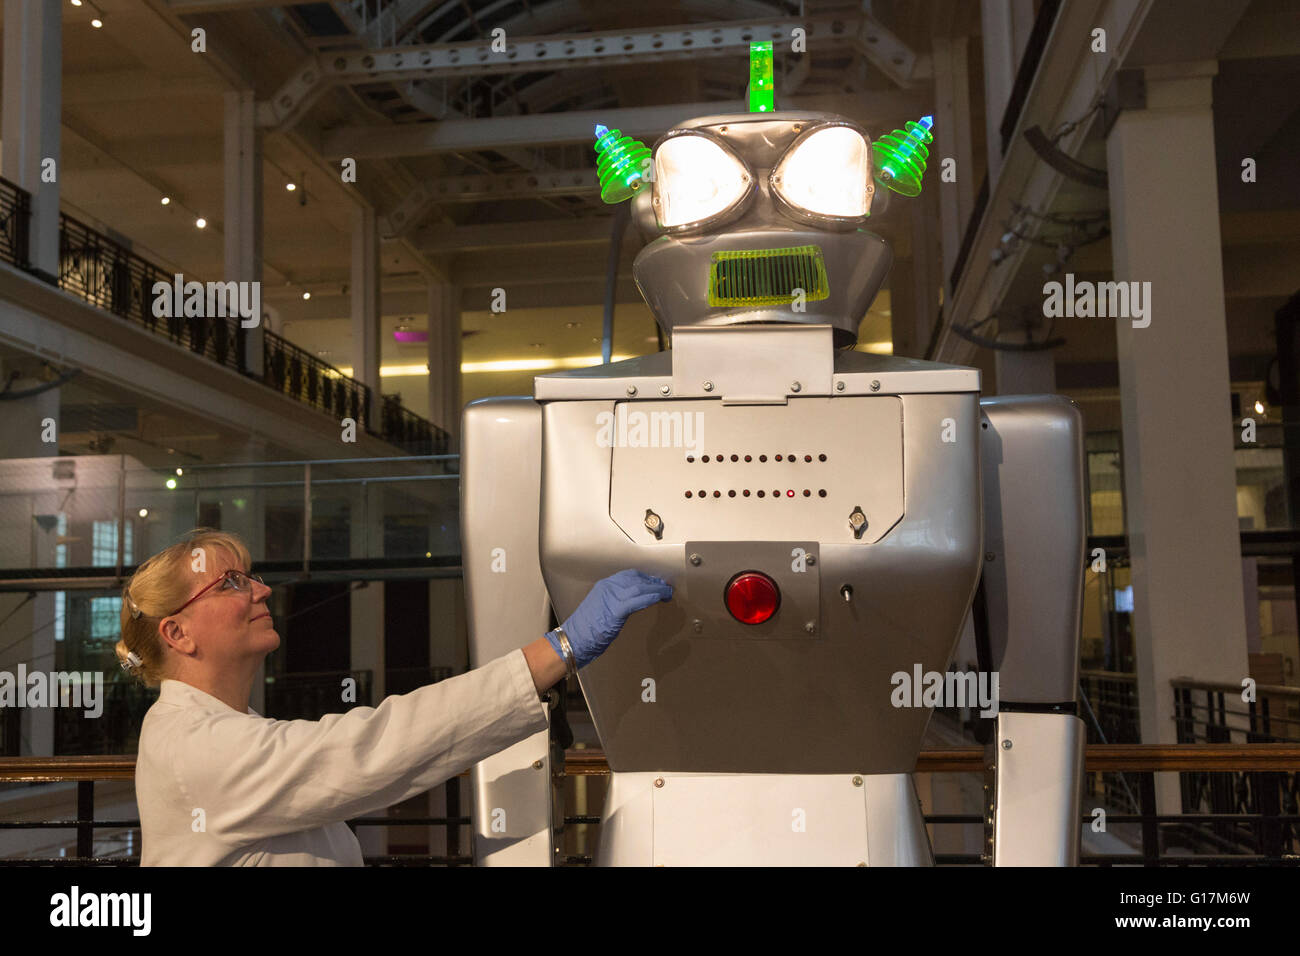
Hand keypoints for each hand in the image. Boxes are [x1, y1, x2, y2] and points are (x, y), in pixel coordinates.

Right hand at [546, 570, 672, 667]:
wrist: (573, 640)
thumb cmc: (585, 630)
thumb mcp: (601, 610)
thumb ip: (616, 603)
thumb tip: (633, 603)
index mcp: (604, 586)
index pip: (629, 576)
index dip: (646, 578)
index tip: (656, 582)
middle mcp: (608, 588)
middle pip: (637, 579)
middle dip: (654, 582)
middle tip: (665, 587)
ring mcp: (611, 597)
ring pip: (640, 587)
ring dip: (657, 589)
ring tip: (667, 593)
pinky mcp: (615, 610)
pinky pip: (637, 600)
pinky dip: (651, 597)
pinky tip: (659, 598)